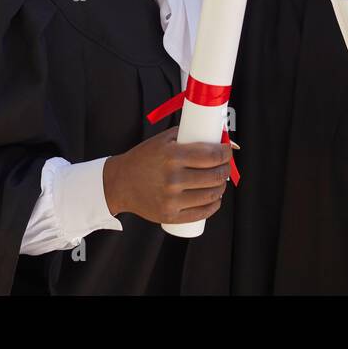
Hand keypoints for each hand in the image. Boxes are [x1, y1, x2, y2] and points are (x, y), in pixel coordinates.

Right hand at [102, 127, 231, 224]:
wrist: (120, 183)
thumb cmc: (142, 159)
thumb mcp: (162, 140)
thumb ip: (186, 134)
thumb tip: (213, 133)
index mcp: (172, 156)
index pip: (212, 155)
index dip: (226, 153)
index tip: (227, 150)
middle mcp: (173, 178)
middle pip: (215, 176)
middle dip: (226, 169)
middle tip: (225, 165)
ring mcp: (172, 199)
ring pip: (211, 195)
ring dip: (222, 187)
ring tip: (220, 181)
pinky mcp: (170, 215)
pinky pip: (201, 213)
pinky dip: (214, 205)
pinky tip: (215, 198)